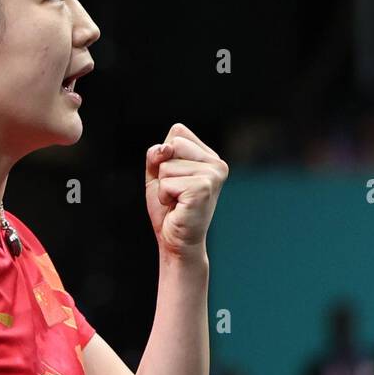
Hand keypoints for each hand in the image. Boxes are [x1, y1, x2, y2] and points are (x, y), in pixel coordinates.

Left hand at [145, 123, 228, 259]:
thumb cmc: (169, 209)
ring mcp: (213, 176)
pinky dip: (164, 197)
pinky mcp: (203, 188)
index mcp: (210, 156)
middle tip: (175, 193)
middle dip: (163, 171)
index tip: (175, 179)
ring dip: (163, 187)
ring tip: (177, 201)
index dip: (165, 156)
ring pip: (167, 166)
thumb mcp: (157, 174)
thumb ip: (157, 154)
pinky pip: (167, 183)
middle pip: (172, 145)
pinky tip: (177, 207)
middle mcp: (217, 163)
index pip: (177, 132)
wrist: (176, 241)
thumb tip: (165, 148)